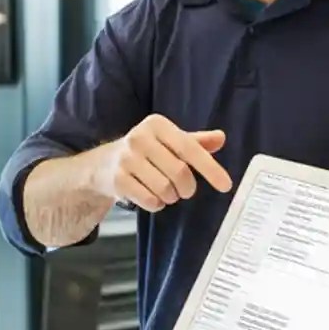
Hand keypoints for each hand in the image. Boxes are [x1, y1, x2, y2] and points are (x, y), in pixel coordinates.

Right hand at [92, 114, 231, 211]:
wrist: (103, 165)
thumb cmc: (145, 152)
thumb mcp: (169, 141)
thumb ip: (196, 142)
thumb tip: (221, 138)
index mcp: (156, 125)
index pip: (189, 148)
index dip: (210, 168)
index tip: (226, 185)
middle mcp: (139, 138)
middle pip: (179, 172)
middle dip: (187, 187)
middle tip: (184, 190)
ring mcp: (126, 159)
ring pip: (165, 189)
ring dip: (171, 197)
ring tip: (165, 191)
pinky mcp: (118, 180)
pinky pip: (150, 200)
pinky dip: (156, 204)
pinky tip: (151, 196)